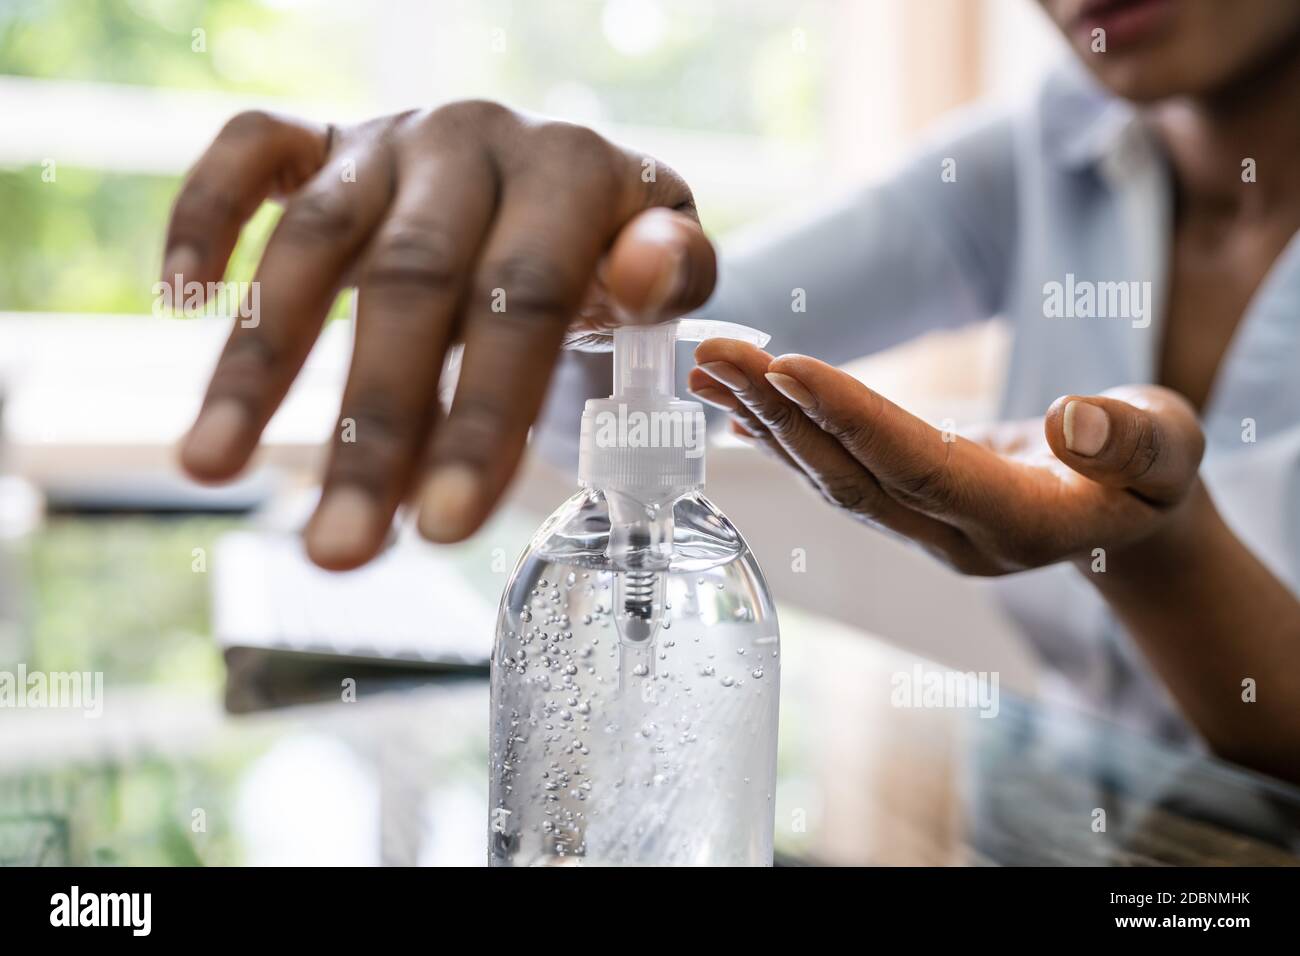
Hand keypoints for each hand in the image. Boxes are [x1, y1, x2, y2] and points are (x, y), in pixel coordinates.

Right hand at [166, 103, 716, 567]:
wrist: (556, 167)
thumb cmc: (609, 243)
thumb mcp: (663, 256)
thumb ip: (671, 273)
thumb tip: (647, 279)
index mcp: (570, 173)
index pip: (527, 300)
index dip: (484, 414)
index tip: (444, 527)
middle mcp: (472, 144)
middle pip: (410, 285)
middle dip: (373, 426)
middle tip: (339, 550)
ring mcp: (389, 137)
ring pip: (310, 240)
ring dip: (256, 360)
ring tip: (212, 467)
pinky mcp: (326, 136)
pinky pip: (247, 149)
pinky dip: (204, 212)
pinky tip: (184, 299)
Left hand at [688, 341, 1205, 574]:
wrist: (1128, 517)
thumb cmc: (1153, 473)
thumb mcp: (1169, 450)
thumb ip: (1134, 440)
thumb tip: (1070, 418)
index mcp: (1016, 523)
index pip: (917, 468)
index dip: (851, 418)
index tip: (787, 365)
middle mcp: (951, 537)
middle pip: (850, 475)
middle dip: (779, 412)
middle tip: (715, 353)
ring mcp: (921, 529)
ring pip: (830, 476)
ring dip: (765, 419)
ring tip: (708, 367)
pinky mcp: (903, 508)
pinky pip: (834, 472)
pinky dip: (783, 433)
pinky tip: (736, 400)